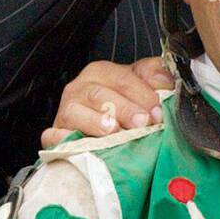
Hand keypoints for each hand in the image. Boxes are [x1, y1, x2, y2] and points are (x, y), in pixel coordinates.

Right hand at [40, 56, 174, 146]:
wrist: (92, 126)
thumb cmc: (121, 103)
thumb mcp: (140, 84)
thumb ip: (155, 76)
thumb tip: (165, 80)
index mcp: (101, 72)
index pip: (123, 79)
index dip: (143, 95)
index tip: (158, 113)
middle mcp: (80, 88)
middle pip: (100, 95)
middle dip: (124, 109)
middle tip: (142, 124)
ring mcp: (65, 111)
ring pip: (76, 113)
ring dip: (96, 123)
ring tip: (114, 131)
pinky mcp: (54, 134)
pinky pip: (54, 136)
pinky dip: (64, 140)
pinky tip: (81, 146)